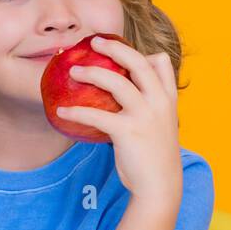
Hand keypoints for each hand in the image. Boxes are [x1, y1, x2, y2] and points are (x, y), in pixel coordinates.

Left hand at [54, 35, 181, 211]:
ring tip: (73, 71)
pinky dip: (75, 111)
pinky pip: (96, 114)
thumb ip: (147, 108)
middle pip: (137, 62)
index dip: (141, 52)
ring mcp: (145, 116)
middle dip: (114, 48)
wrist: (160, 187)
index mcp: (168, 99)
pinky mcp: (128, 131)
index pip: (161, 63)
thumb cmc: (154, 157)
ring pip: (116, 82)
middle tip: (93, 42)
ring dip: (91, 73)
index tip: (121, 50)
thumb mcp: (160, 126)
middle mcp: (159, 103)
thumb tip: (119, 96)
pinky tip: (62, 110)